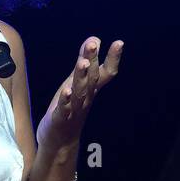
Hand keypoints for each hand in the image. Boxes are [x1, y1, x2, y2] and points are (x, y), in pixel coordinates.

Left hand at [36, 36, 123, 152]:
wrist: (61, 142)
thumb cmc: (70, 107)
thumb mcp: (77, 81)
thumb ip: (85, 61)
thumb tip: (95, 38)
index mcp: (91, 89)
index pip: (106, 72)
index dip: (112, 58)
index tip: (119, 43)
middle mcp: (86, 98)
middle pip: (91, 77)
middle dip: (92, 60)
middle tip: (93, 44)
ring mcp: (74, 109)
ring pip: (79, 91)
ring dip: (81, 77)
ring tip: (83, 63)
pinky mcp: (60, 119)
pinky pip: (65, 109)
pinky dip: (66, 101)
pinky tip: (66, 91)